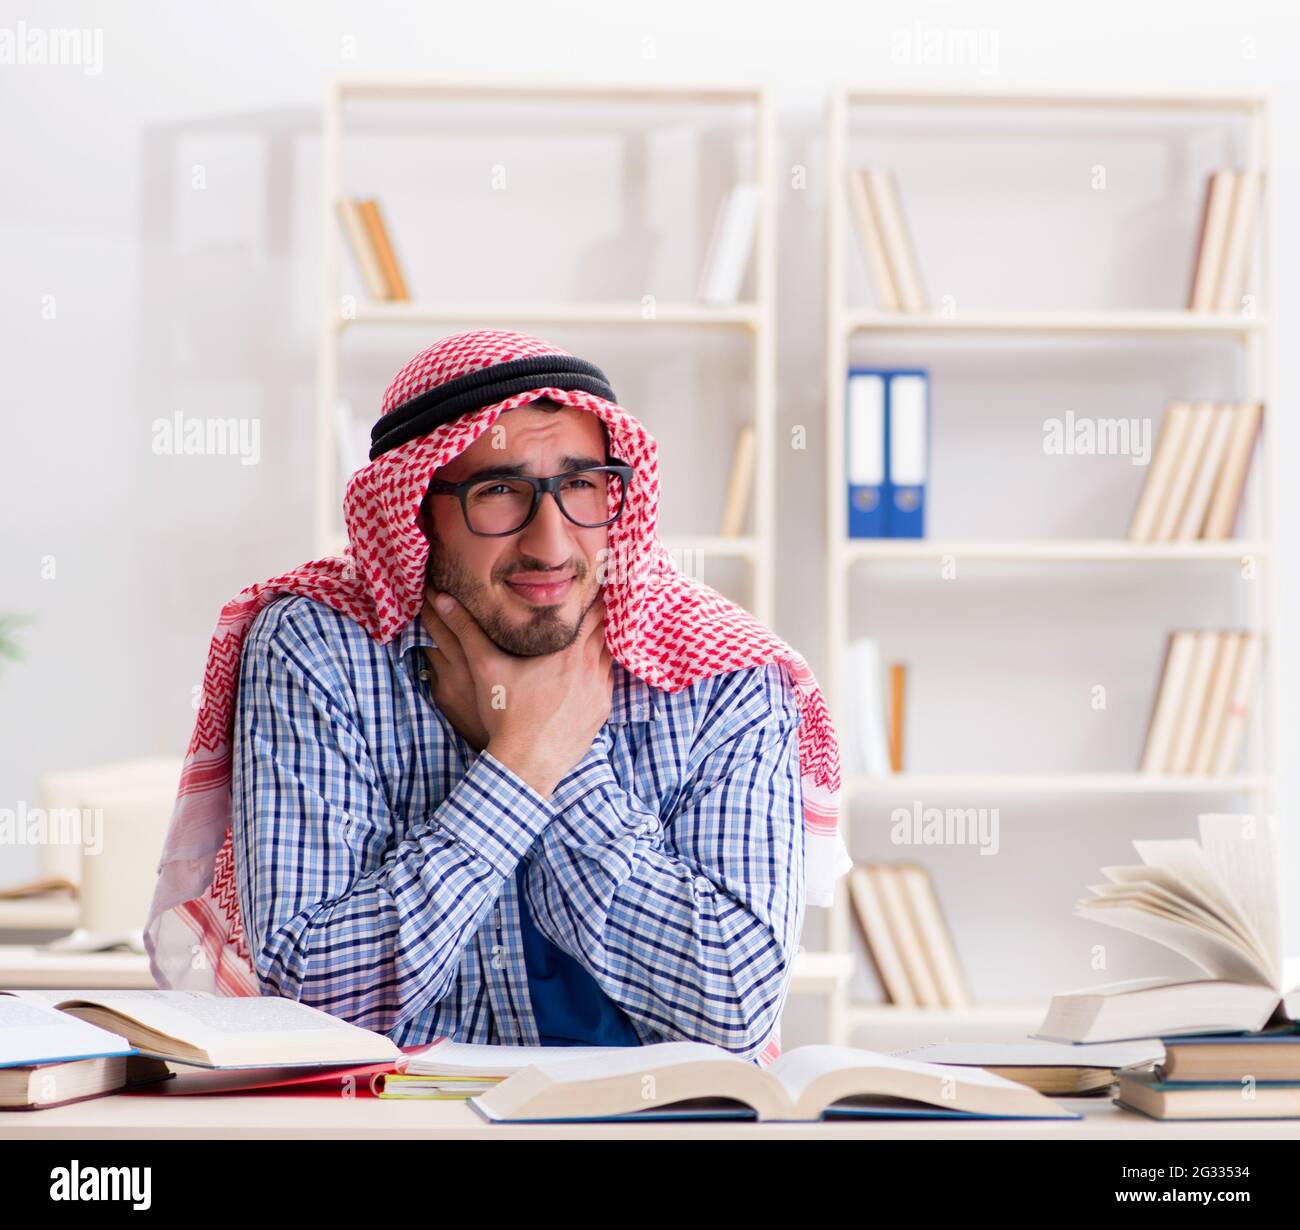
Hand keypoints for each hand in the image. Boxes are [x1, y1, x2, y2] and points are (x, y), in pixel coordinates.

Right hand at [428, 589, 612, 797]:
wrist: (526, 766)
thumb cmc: (507, 716)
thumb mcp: (485, 669)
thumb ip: (467, 631)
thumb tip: (444, 600)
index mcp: (570, 652)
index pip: (594, 611)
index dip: (590, 598)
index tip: (582, 590)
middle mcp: (592, 669)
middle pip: (604, 631)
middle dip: (594, 619)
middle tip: (581, 610)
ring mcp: (600, 692)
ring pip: (607, 656)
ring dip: (598, 646)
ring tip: (582, 639)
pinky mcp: (602, 713)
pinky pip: (608, 682)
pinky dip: (599, 672)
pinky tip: (584, 673)